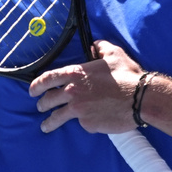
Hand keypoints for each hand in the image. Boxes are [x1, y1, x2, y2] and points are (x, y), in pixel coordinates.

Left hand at [29, 40, 144, 132]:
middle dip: (42, 103)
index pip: (48, 79)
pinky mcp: (87, 124)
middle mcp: (73, 92)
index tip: (32, 90)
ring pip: (57, 117)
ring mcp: (78, 110)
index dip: (37, 85)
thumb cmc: (127, 75)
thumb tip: (95, 46)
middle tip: (40, 106)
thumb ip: (100, 47)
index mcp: (76, 74)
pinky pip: (82, 124)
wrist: (140, 98)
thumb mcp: (114, 54)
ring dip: (49, 122)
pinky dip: (84, 123)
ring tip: (46, 126)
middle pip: (48, 99)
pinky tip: (89, 122)